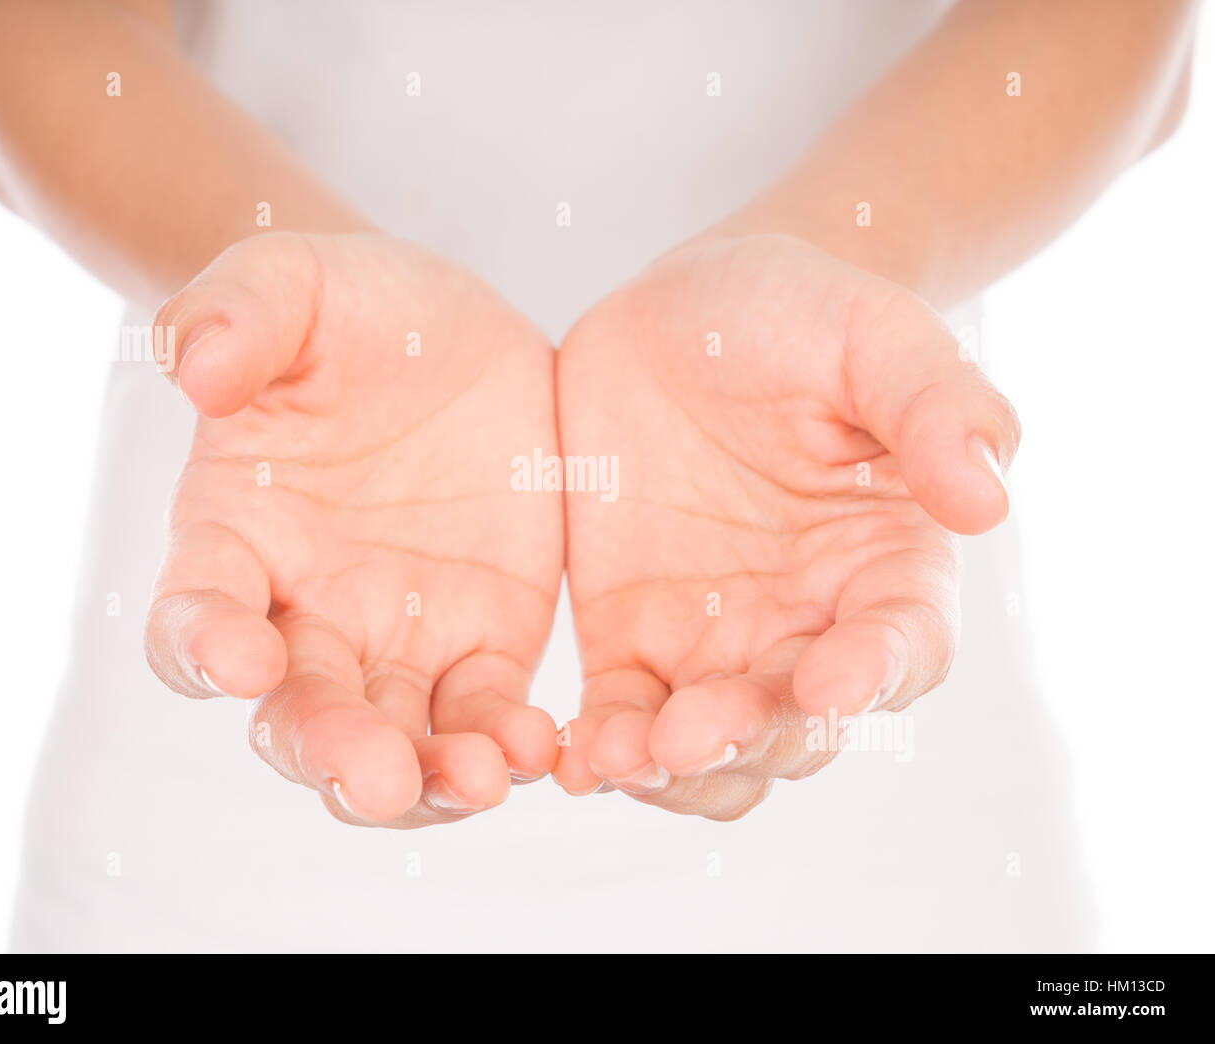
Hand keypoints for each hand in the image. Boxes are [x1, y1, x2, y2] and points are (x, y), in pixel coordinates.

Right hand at [145, 232, 561, 826]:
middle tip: (378, 778)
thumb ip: (235, 312)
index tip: (241, 658)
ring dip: (428, 778)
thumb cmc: (347, 309)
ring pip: (396, 742)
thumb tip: (192, 368)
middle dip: (331, 751)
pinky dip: (508, 746)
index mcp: (235, 535)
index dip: (203, 644)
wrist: (451, 335)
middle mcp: (305, 610)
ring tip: (481, 783)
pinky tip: (544, 751)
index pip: (193, 612)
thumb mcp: (290, 281)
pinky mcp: (484, 644)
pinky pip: (488, 716)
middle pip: (297, 712)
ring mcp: (397, 639)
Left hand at [554, 233, 1017, 818]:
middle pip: (800, 727)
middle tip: (694, 733)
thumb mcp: (875, 336)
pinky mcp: (633, 642)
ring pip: (714, 751)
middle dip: (753, 741)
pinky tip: (571, 754)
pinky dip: (605, 750)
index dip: (876, 675)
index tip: (834, 685)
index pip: (903, 646)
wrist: (684, 312)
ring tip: (620, 755)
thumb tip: (991, 501)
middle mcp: (810, 625)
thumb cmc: (803, 316)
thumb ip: (937, 407)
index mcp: (887, 565)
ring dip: (675, 771)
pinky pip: (623, 720)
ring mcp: (717, 644)